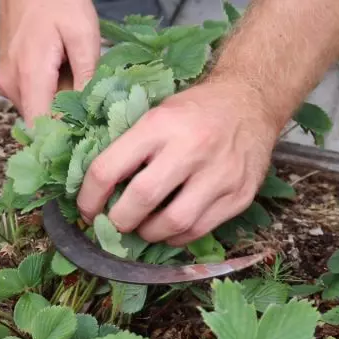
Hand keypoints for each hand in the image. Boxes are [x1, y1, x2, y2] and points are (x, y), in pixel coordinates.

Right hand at [0, 0, 100, 125]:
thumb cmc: (57, 1)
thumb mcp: (83, 35)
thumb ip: (86, 76)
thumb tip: (90, 112)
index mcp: (30, 77)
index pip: (40, 128)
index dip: (64, 138)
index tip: (86, 137)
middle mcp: (11, 85)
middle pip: (41, 121)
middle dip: (67, 118)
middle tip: (92, 104)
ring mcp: (6, 81)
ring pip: (37, 109)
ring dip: (59, 103)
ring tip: (77, 81)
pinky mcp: (8, 76)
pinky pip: (31, 96)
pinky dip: (49, 92)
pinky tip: (63, 74)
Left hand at [76, 81, 282, 245]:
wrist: (252, 102)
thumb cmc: (196, 110)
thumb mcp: (158, 112)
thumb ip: (130, 146)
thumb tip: (95, 187)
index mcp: (160, 124)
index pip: (108, 168)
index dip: (89, 197)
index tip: (87, 209)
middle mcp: (191, 149)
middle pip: (141, 200)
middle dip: (118, 221)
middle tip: (114, 223)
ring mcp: (220, 175)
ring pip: (172, 223)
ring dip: (148, 234)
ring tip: (142, 227)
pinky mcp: (239, 195)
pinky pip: (199, 230)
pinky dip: (176, 237)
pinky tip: (169, 228)